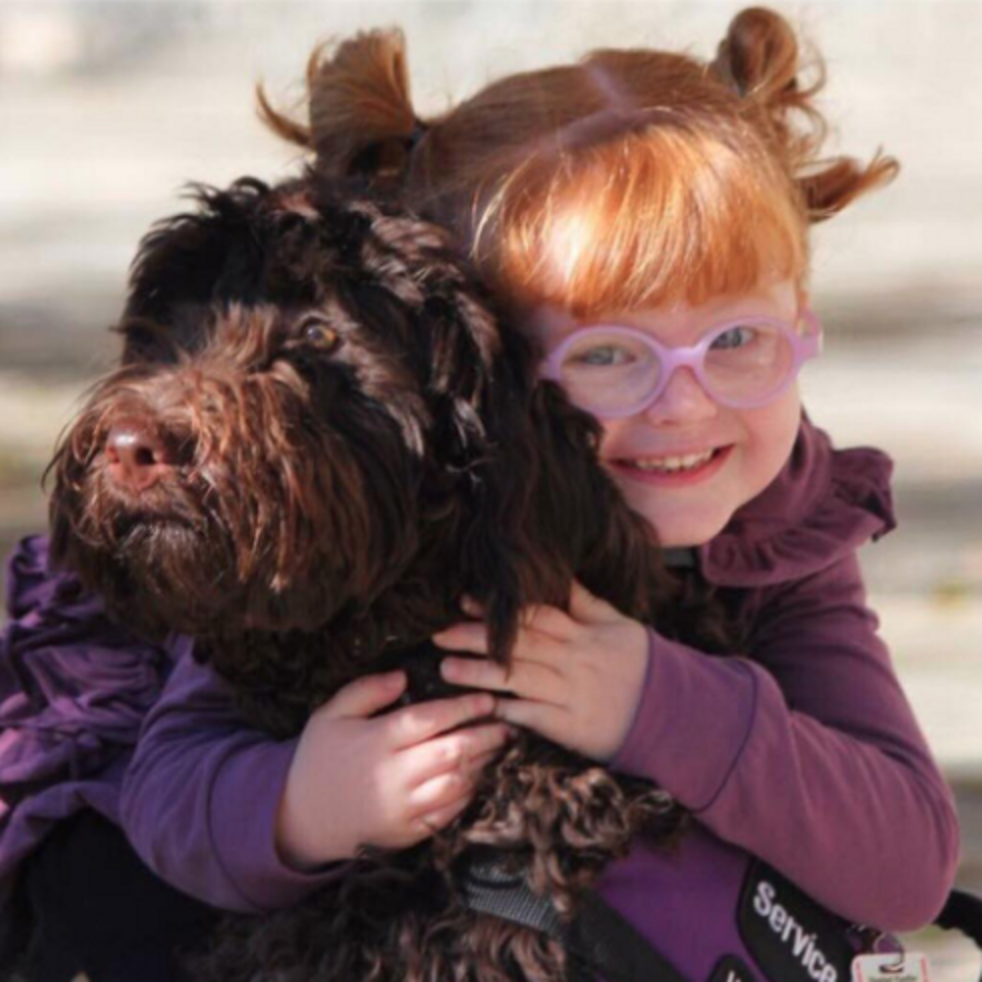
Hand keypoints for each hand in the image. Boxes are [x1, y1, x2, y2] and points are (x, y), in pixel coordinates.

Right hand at [275, 671, 512, 870]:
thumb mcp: (332, 713)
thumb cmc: (321, 757)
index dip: (463, 707)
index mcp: (376, 741)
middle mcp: (392, 776)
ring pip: (456, 784)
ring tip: (499, 746)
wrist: (303, 818)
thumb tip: (404, 676)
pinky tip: (478, 776)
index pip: (429, 719)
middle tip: (507, 722)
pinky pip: (449, 814)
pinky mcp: (408, 833)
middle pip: (451, 752)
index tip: (487, 699)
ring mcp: (402, 809)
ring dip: (483, 764)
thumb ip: (367, 690)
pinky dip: (469, 794)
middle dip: (485, 736)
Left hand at [432, 581, 649, 761]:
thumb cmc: (641, 666)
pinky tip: (479, 709)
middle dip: (476, 638)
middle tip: (439, 634)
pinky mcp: (572, 728)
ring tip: (446, 670)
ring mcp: (573, 695)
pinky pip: (533, 718)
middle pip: (519, 645)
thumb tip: (560, 574)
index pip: (536, 615)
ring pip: (519, 680)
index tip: (465, 602)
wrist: (674, 715)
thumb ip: (586, 602)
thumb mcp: (619, 626)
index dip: (499, 608)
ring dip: (480, 675)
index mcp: (584, 633)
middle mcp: (576, 661)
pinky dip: (507, 713)